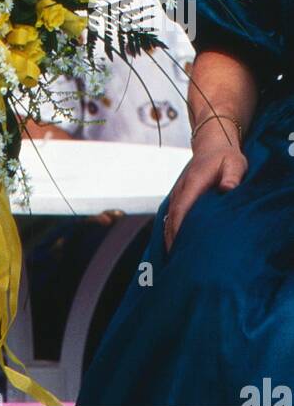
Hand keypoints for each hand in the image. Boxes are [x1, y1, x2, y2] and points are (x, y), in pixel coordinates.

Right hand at [163, 121, 247, 251]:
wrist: (212, 142)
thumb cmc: (227, 156)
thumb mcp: (235, 164)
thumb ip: (232, 177)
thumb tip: (228, 190)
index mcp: (194, 182)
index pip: (182, 208)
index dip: (178, 228)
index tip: (177, 247)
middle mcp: (182, 187)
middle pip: (172, 216)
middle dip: (171, 238)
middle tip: (174, 263)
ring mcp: (179, 190)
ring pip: (169, 216)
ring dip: (169, 235)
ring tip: (172, 259)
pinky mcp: (181, 194)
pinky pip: (172, 214)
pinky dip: (170, 228)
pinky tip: (173, 243)